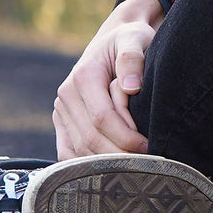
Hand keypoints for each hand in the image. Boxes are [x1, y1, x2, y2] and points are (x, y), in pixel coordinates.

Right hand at [53, 0, 164, 158]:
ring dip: (104, 166)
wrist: (114, 40)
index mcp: (84, 76)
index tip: (150, 147)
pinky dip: (85, 167)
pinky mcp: (62, 121)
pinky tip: (108, 174)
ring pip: (79, 150)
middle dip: (118, 156)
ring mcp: (61, 110)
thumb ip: (132, 58)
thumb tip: (131, 87)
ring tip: (132, 172)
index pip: (102, 118)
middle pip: (90, 139)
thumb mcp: (135, 39)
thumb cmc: (130, 40)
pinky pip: (67, 152)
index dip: (126, 138)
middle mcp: (67, 94)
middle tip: (145, 166)